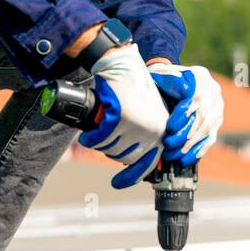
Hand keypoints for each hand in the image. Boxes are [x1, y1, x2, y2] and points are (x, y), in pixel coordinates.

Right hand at [77, 43, 170, 188]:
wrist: (122, 66)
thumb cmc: (132, 89)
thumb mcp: (147, 113)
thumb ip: (146, 135)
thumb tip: (134, 163)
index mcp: (162, 130)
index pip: (148, 163)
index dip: (131, 176)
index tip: (117, 184)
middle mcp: (154, 130)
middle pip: (126, 157)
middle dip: (110, 151)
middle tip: (101, 141)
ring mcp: (139, 125)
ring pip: (112, 149)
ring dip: (100, 145)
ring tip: (95, 135)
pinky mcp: (122, 118)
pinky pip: (101, 139)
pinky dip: (91, 139)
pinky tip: (87, 137)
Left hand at [146, 62, 223, 165]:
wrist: (179, 79)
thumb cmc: (167, 77)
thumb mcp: (164, 74)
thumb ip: (164, 81)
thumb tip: (166, 89)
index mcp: (200, 77)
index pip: (195, 99)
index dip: (183, 115)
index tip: (170, 128)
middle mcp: (213, 92)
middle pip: (202, 118)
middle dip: (184, 135)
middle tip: (168, 146)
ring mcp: (218, 108)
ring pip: (207, 130)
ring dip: (190, 146)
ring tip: (174, 156)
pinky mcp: (217, 122)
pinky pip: (210, 138)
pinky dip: (199, 150)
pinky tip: (187, 160)